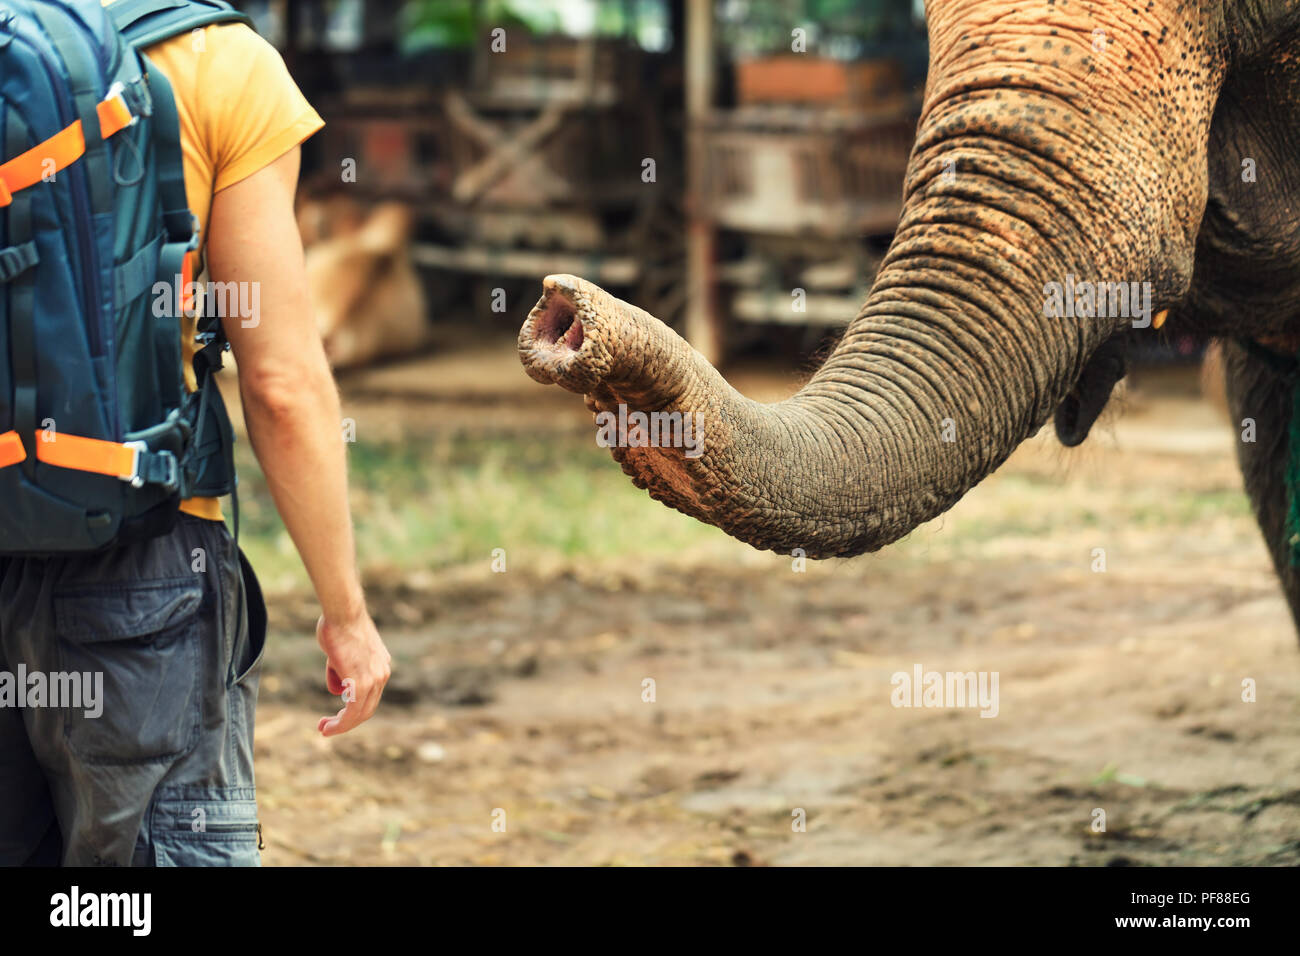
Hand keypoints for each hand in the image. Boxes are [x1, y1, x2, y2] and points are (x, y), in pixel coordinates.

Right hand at [315, 611, 390, 735]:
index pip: (371, 696)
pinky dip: (340, 723)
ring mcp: (375, 678)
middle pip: (367, 708)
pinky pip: (352, 711)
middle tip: (327, 728)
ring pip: (359, 713)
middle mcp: (382, 673)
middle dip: (346, 721)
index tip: (336, 716)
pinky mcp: (362, 681)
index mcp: (381, 665)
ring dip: (341, 725)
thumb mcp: (340, 653)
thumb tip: (339, 692)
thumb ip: (341, 672)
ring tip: (324, 729)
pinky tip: (328, 728)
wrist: (343, 612)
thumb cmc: (338, 626)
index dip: (353, 709)